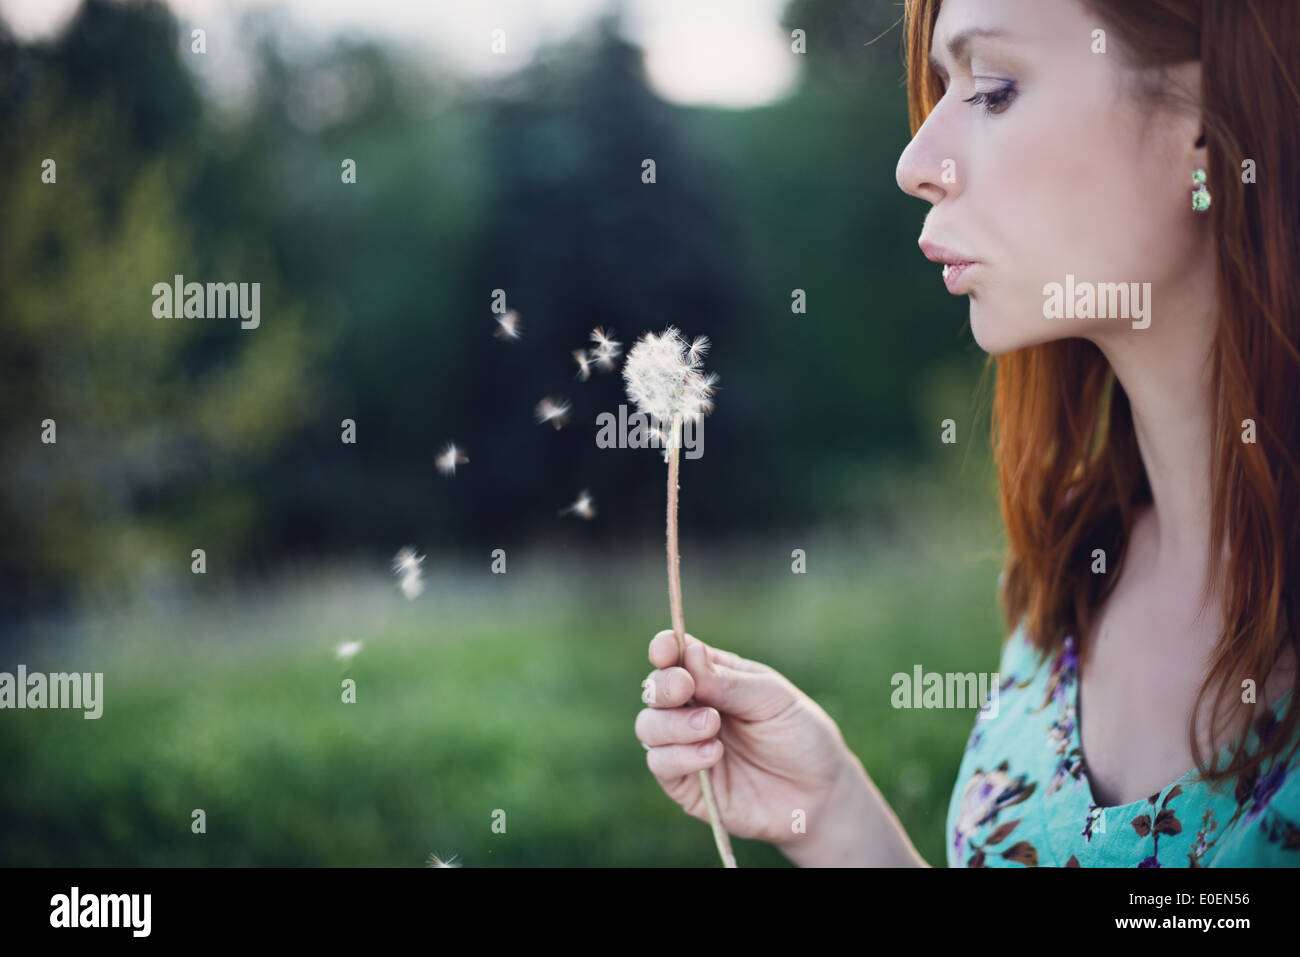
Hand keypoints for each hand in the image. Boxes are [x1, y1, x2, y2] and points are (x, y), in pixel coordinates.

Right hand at [636, 629, 857, 851]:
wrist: (821, 794)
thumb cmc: (801, 736)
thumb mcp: (772, 699)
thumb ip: (729, 681)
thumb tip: (688, 654)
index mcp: (714, 678)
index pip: (675, 656)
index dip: (664, 649)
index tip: (665, 650)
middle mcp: (693, 709)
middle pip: (654, 690)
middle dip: (663, 686)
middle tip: (686, 688)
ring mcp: (686, 746)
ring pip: (648, 727)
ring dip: (673, 723)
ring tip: (711, 725)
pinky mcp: (686, 785)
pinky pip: (661, 764)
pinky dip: (680, 756)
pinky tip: (714, 754)